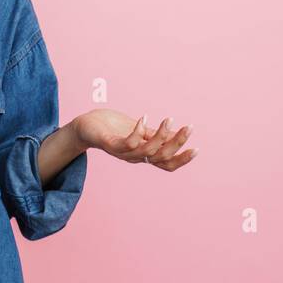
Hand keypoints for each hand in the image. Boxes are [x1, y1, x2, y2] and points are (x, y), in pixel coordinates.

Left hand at [73, 109, 196, 170]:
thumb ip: (155, 135)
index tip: (197, 148)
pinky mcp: (110, 144)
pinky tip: (144, 118)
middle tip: (189, 127)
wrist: (85, 127)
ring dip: (161, 136)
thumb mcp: (138, 131)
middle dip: (177, 143)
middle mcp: (134, 156)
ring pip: (147, 151)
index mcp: (144, 154)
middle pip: (161, 157)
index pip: (166, 163)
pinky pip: (127, 143)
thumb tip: (175, 134)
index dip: (182, 159)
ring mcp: (122, 152)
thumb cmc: (113, 128)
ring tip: (169, 119)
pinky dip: (138, 131)